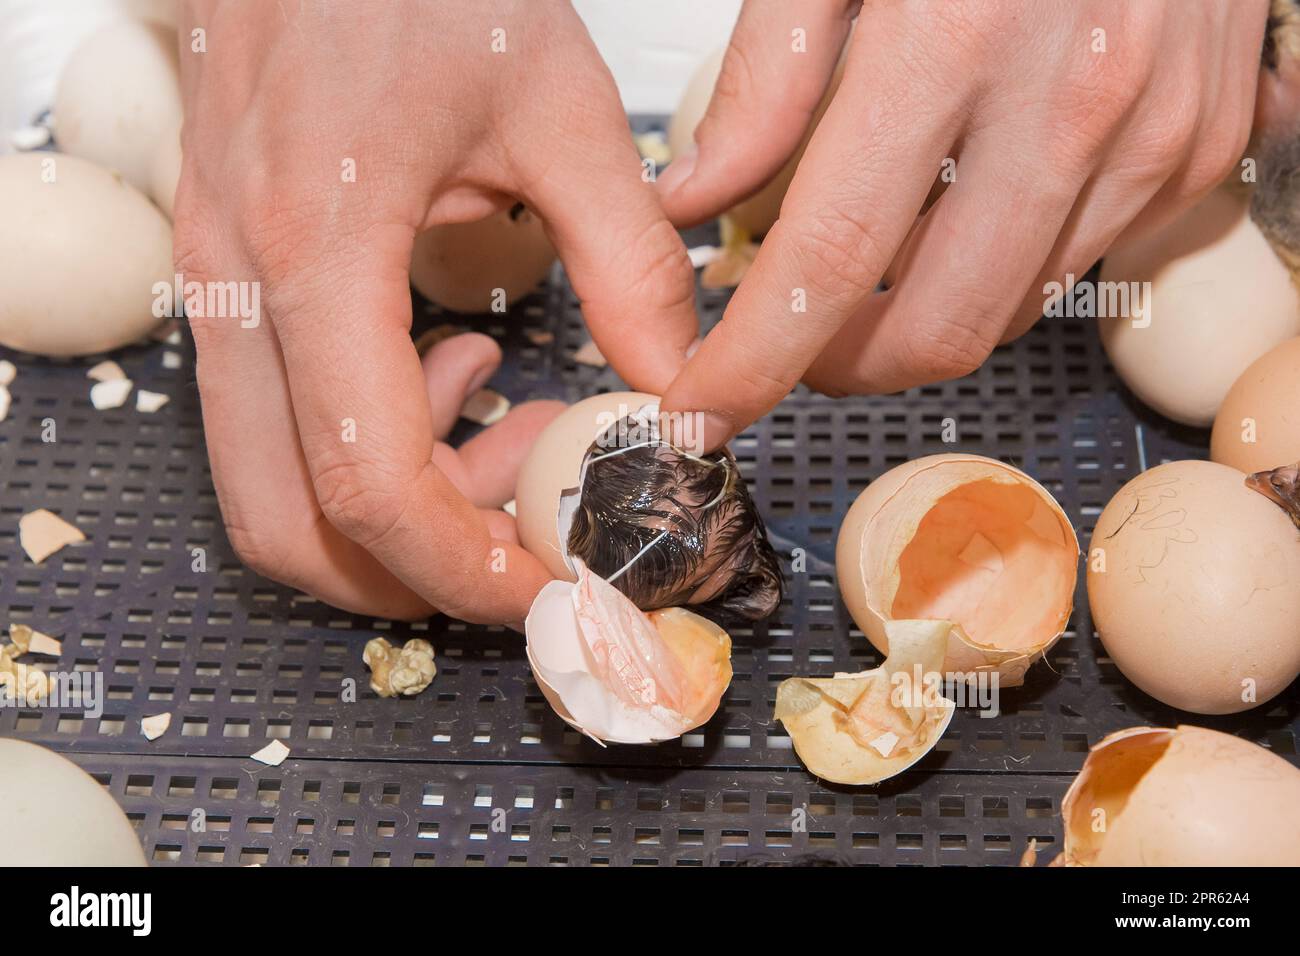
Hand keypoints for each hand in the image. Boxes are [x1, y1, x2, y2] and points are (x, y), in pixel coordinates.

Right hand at [174, 0, 696, 624]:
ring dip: (395, 508)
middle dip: (412, 572)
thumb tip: (677, 386)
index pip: (370, 482)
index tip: (543, 584)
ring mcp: (217, 286)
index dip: (460, 565)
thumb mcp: (561, 107)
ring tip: (506, 430)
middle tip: (526, 541)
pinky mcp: (229, 277)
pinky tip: (453, 368)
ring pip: (271, 486)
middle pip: (289, 524)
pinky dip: (369, 443)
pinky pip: (276, 420)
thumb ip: (631, 258)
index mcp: (318, 252)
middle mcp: (239, 287)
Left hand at [657, 0, 1266, 447]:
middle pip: (937, 327)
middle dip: (843, 369)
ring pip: (1010, 311)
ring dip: (921, 318)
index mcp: (952, 36)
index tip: (704, 408)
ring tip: (873, 264)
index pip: (833, 257)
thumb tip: (697, 196)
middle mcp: (1069, 98)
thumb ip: (765, 78)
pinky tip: (968, 207)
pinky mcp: (1197, 148)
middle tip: (791, 346)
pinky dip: (1003, 265)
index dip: (755, 359)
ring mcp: (1150, 132)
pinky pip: (1080, 262)